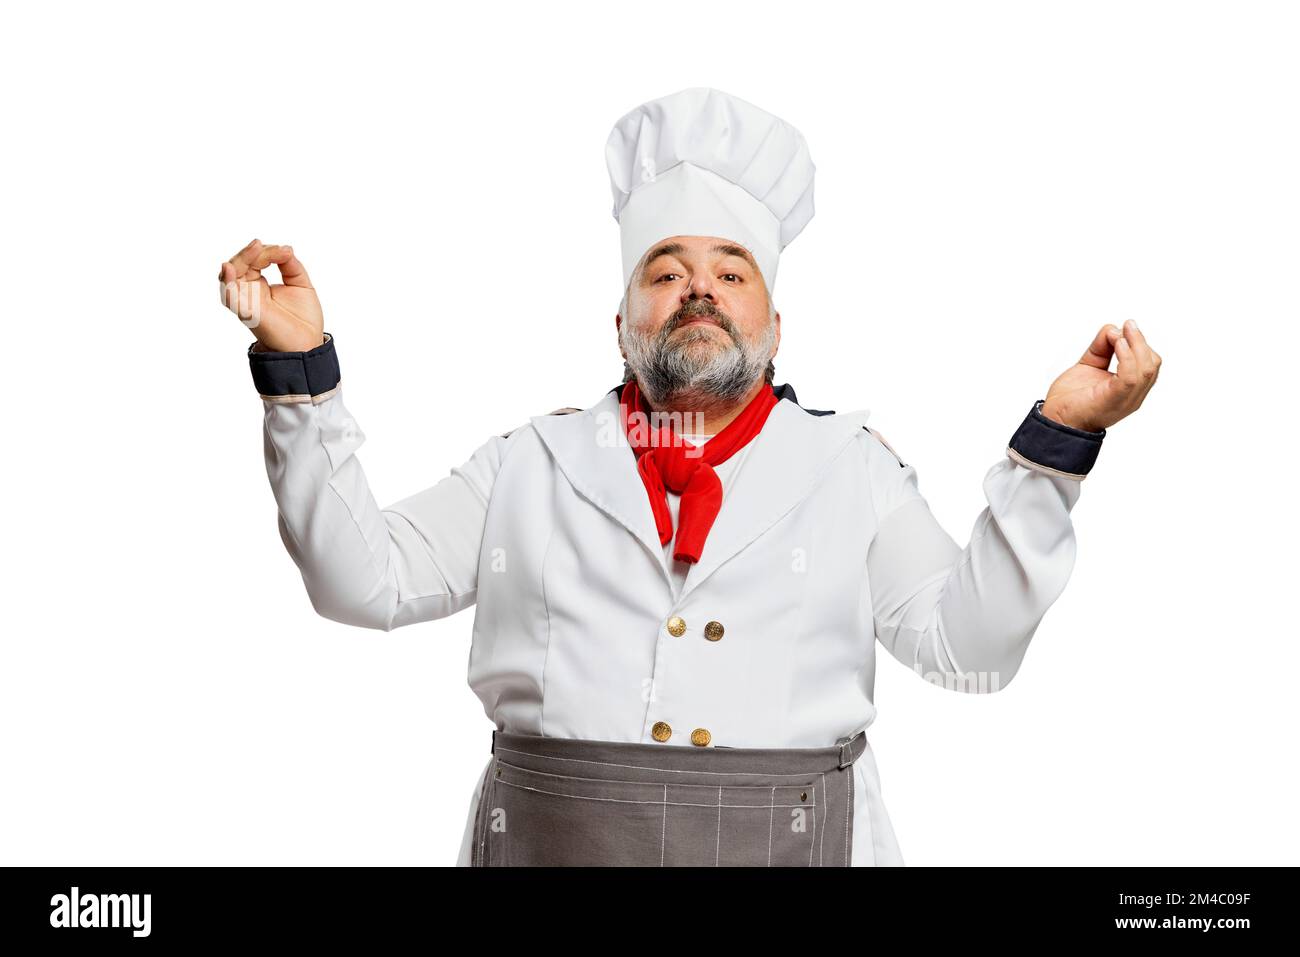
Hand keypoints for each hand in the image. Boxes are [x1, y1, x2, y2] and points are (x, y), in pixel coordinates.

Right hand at [218, 238, 324, 351]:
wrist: (308, 343)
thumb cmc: (303, 318)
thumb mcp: (300, 283)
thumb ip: (290, 265)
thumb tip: (285, 248)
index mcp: (258, 284)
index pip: (254, 260)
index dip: (267, 251)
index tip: (286, 252)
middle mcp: (248, 292)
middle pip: (238, 264)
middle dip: (251, 252)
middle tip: (263, 245)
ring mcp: (245, 301)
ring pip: (230, 275)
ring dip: (241, 259)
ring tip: (256, 248)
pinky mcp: (246, 312)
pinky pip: (229, 297)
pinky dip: (227, 282)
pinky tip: (229, 269)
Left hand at [1039, 320, 1160, 431]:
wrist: (1055, 420)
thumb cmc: (1070, 399)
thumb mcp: (1089, 366)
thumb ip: (1101, 348)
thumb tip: (1112, 329)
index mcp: (1129, 389)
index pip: (1148, 363)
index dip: (1139, 342)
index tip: (1124, 327)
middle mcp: (1133, 396)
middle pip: (1152, 364)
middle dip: (1141, 341)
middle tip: (1127, 325)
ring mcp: (1126, 399)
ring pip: (1146, 369)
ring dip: (1136, 345)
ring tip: (1121, 333)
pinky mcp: (1114, 400)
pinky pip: (1130, 377)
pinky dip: (1127, 358)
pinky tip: (1118, 345)